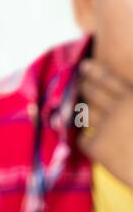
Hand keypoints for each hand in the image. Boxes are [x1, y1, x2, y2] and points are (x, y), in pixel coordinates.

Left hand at [78, 59, 132, 188]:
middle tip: (82, 83)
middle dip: (85, 87)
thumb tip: (121, 94)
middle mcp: (119, 107)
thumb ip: (130, 98)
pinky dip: (88, 140)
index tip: (85, 65)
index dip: (94, 71)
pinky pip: (83, 139)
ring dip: (86, 113)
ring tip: (86, 110)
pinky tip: (93, 140)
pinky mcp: (97, 146)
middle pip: (91, 91)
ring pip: (85, 113)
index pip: (107, 78)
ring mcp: (106, 126)